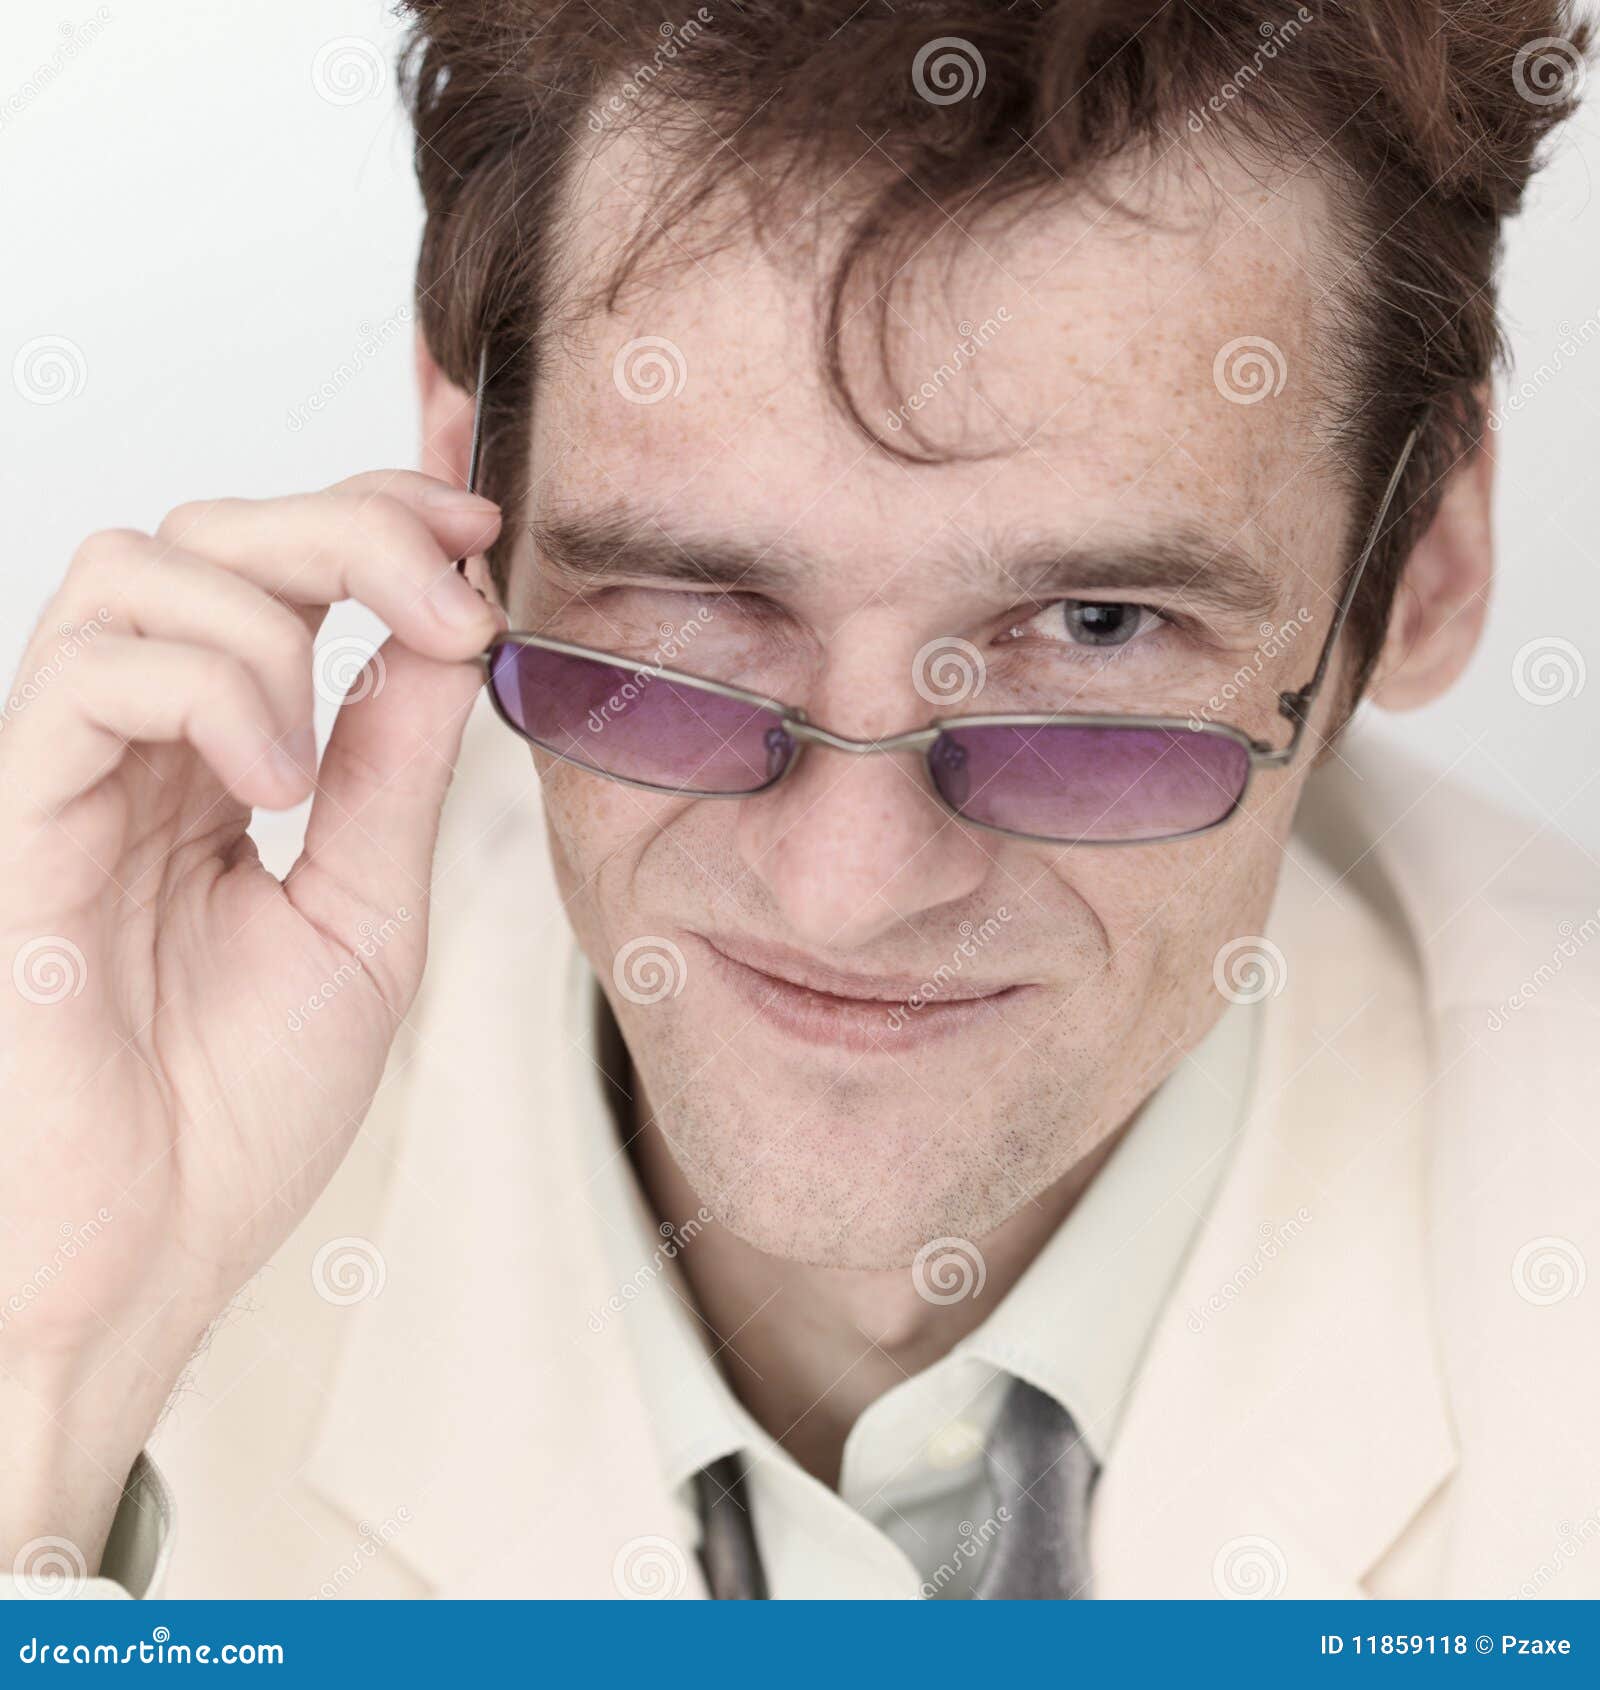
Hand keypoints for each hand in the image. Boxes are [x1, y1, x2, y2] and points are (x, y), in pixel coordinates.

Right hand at [0, 471, 502, 1571]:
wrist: (142, 1259)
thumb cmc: (233, 1115)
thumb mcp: (363, 913)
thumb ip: (394, 769)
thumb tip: (451, 638)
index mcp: (219, 767)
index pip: (278, 578)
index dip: (375, 522)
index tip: (476, 533)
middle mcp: (138, 751)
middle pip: (209, 535)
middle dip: (346, 528)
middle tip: (450, 589)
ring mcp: (68, 776)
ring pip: (135, 569)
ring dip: (270, 618)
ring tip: (321, 762)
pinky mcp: (15, 821)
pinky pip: (86, 675)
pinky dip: (207, 693)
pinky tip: (270, 787)